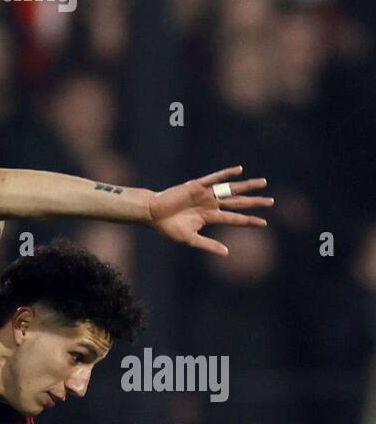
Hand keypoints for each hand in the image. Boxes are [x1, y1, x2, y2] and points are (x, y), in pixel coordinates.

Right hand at [147, 166, 273, 255]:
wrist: (152, 214)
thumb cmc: (168, 228)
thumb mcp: (191, 239)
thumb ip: (209, 245)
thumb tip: (227, 253)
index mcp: (210, 216)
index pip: (234, 218)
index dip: (248, 221)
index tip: (263, 223)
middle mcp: (211, 204)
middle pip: (237, 203)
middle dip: (254, 202)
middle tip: (271, 201)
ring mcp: (206, 194)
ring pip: (231, 190)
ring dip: (247, 186)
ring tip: (263, 183)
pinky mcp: (197, 186)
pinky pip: (214, 179)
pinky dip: (226, 174)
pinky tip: (239, 170)